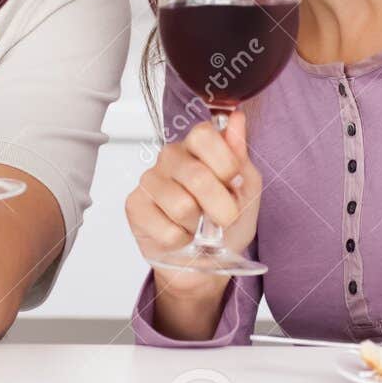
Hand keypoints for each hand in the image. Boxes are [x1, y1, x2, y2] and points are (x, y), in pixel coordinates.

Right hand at [124, 112, 261, 300]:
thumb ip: (240, 156)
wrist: (208, 263)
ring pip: (181, 205)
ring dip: (198, 226)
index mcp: (197, 147)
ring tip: (196, 226)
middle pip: (196, 175)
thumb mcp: (246, 190)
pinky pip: (165, 229)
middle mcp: (170, 158)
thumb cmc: (227, 223)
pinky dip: (181, 240)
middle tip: (225, 218)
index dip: (224, 162)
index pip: (204, 134)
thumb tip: (236, 118)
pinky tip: (180, 235)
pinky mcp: (135, 206)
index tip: (234, 182)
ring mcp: (150, 180)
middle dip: (220, 206)